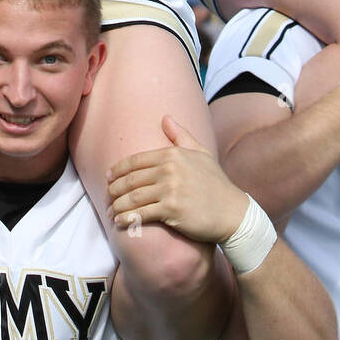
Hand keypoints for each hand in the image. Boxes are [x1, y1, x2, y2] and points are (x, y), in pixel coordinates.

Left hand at [107, 115, 246, 243]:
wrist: (233, 212)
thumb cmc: (216, 183)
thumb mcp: (201, 153)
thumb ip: (181, 135)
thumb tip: (165, 117)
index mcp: (173, 154)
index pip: (136, 161)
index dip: (118, 170)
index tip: (108, 178)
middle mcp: (170, 169)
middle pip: (131, 179)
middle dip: (114, 189)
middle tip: (106, 197)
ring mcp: (170, 189)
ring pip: (133, 197)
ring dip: (117, 205)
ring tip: (110, 211)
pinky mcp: (172, 209)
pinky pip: (141, 213)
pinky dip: (126, 218)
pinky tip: (119, 222)